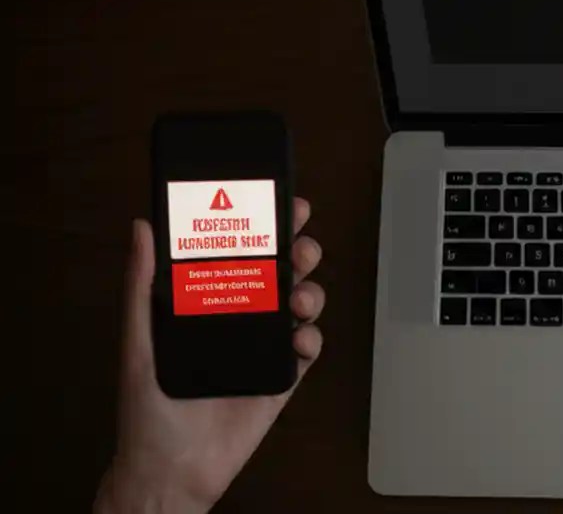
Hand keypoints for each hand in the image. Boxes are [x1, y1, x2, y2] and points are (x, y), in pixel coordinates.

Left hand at [94, 198, 326, 513]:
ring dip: (310, 290)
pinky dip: (310, 338)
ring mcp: (265, 346)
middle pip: (282, 270)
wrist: (172, 472)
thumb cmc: (147, 410)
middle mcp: (242, 317)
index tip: (280, 202)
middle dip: (299, 250)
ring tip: (297, 297)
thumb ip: (140, 286)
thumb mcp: (138, 342)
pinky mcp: (284, 376)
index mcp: (208, 301)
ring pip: (302, 302)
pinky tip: (297, 340)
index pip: (242, 251)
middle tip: (298, 246)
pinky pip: (309, 348)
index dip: (266, 224)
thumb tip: (140, 228)